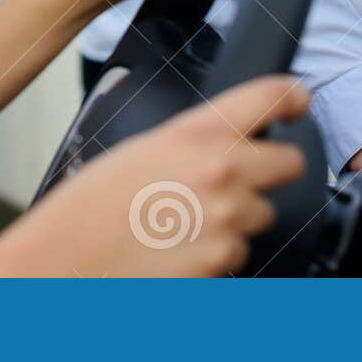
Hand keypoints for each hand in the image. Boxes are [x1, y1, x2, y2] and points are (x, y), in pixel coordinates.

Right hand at [0, 75, 310, 276]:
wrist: (64, 263)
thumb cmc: (87, 208)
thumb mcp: (139, 150)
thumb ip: (190, 141)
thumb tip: (219, 143)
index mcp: (197, 132)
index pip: (272, 97)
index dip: (292, 97)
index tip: (296, 102)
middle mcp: (223, 172)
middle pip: (290, 162)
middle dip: (272, 169)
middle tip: (239, 177)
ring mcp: (228, 222)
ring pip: (262, 214)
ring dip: (237, 218)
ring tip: (185, 221)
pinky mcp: (223, 264)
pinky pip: (238, 253)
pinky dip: (216, 253)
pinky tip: (177, 248)